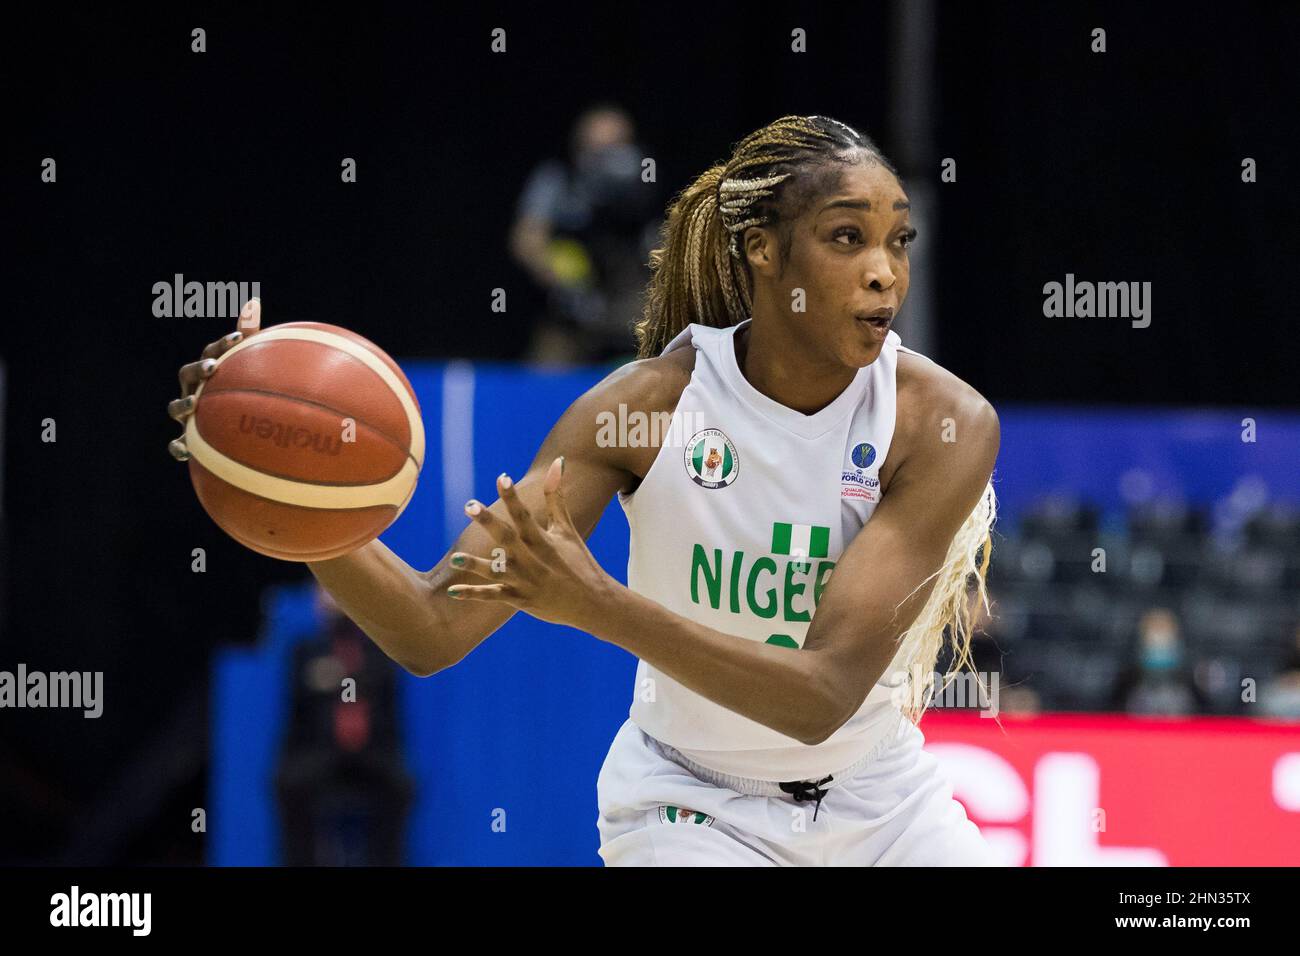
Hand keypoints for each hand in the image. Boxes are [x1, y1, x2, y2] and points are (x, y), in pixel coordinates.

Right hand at [166, 298, 261, 459]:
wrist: (228, 434)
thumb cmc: (238, 394)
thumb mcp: (247, 369)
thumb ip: (250, 338)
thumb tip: (253, 301)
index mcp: (209, 371)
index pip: (213, 352)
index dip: (223, 345)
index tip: (237, 339)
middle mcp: (194, 388)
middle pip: (187, 373)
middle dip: (198, 369)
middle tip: (213, 367)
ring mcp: (188, 414)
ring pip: (176, 407)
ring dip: (182, 405)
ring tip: (194, 404)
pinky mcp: (187, 440)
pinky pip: (176, 444)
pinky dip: (178, 447)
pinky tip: (185, 451)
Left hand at [446, 457, 619, 631]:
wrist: (593, 602)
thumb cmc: (580, 561)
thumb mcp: (567, 528)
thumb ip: (557, 497)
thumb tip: (559, 461)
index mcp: (543, 541)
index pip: (525, 515)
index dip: (513, 497)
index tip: (502, 477)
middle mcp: (533, 560)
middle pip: (507, 538)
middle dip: (489, 522)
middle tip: (469, 505)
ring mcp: (526, 581)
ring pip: (496, 571)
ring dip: (475, 565)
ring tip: (455, 558)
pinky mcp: (520, 600)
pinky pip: (493, 597)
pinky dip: (474, 594)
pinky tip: (452, 592)